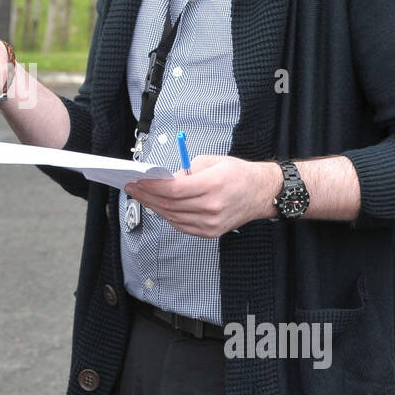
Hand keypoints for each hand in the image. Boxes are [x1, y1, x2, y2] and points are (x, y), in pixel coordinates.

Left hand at [124, 157, 279, 237]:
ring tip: (142, 196)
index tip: (137, 180)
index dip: (151, 186)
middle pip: (169, 204)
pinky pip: (181, 225)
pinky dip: (167, 216)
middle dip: (147, 195)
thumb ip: (186, 170)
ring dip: (154, 206)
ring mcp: (210, 223)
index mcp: (212, 185)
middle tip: (132, 187)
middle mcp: (211, 207)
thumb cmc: (239, 174)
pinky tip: (159, 207)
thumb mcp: (212, 161)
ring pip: (172, 217)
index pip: (172, 190)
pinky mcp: (210, 232)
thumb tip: (165, 179)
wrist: (262, 193)